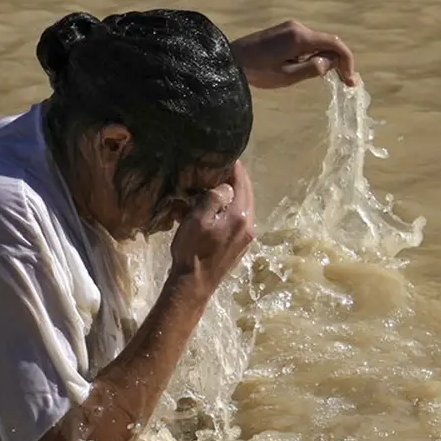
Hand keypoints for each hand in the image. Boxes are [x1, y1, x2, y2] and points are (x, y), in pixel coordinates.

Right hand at [168, 160, 255, 299]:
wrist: (193, 285)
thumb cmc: (192, 251)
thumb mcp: (197, 219)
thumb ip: (214, 198)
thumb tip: (227, 186)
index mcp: (240, 216)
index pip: (243, 183)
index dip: (235, 167)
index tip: (226, 155)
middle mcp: (249, 225)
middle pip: (246, 194)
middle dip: (235, 180)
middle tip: (220, 167)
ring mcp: (246, 237)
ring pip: (242, 207)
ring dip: (231, 195)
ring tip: (214, 186)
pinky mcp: (240, 246)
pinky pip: (238, 219)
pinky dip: (228, 210)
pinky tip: (214, 209)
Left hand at [231, 20, 356, 88]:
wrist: (229, 60)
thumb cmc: (255, 72)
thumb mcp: (286, 76)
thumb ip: (311, 69)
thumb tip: (330, 63)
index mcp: (299, 37)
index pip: (334, 43)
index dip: (347, 60)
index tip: (351, 79)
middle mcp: (297, 27)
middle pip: (328, 42)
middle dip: (339, 61)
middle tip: (347, 83)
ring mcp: (290, 27)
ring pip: (318, 42)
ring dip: (326, 58)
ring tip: (331, 79)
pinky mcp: (283, 31)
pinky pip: (307, 42)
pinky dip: (315, 54)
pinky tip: (313, 68)